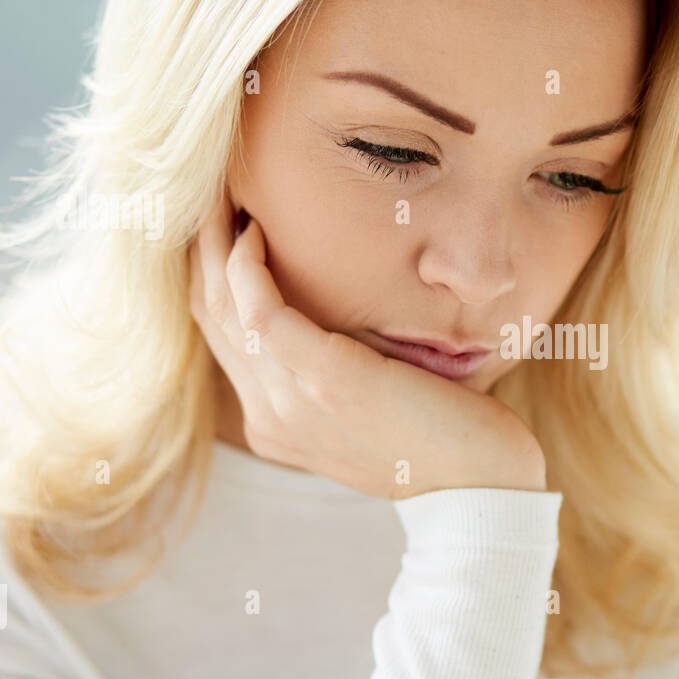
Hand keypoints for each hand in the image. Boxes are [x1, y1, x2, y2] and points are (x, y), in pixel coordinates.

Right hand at [186, 193, 546, 498]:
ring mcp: (292, 402)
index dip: (208, 273)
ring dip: (212, 241)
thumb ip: (345, 372)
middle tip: (202, 187)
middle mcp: (271, 416)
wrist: (482, 492)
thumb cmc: (449, 441)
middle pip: (209, 313)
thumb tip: (345, 321)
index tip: (218, 220)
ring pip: (222, 305)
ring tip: (217, 188)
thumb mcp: (379, 406)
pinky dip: (249, 265)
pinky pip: (260, 311)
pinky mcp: (326, 380)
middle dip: (196, 245)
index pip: (221, 336)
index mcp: (279, 424)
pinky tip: (258, 229)